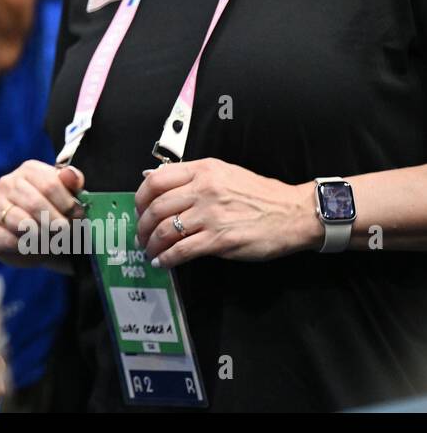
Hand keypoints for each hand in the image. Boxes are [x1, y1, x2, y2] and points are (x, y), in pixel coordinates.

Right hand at [0, 160, 86, 256]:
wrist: (37, 238)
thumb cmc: (54, 213)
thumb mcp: (68, 195)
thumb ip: (72, 183)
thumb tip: (70, 175)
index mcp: (28, 170)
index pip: (50, 184)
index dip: (68, 205)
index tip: (77, 217)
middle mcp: (7, 183)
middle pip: (35, 204)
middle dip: (56, 223)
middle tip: (65, 233)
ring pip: (21, 223)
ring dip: (43, 237)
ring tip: (52, 241)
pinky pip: (9, 241)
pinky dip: (27, 248)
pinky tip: (34, 247)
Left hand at [135, 158, 321, 267]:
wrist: (294, 213)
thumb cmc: (259, 195)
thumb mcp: (224, 173)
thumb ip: (191, 177)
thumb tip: (154, 179)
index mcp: (203, 170)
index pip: (156, 180)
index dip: (140, 197)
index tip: (138, 209)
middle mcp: (204, 190)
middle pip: (156, 207)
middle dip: (142, 225)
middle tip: (141, 234)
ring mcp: (211, 215)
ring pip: (165, 230)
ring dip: (151, 244)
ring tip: (149, 250)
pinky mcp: (220, 239)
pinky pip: (182, 250)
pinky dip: (166, 258)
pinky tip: (163, 262)